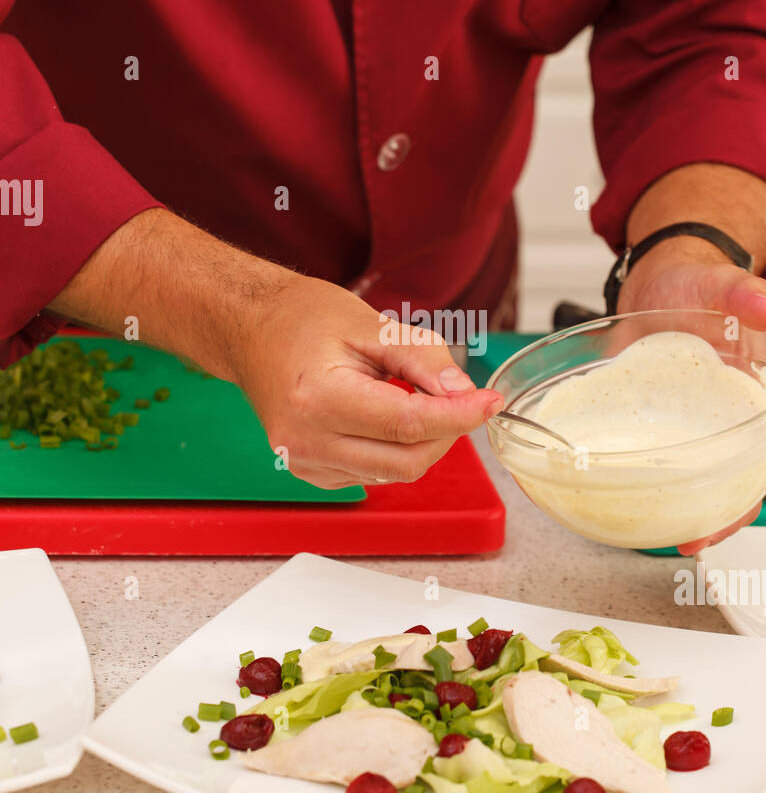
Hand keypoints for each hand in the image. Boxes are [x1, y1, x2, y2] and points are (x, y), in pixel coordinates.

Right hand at [48, 210, 501, 489]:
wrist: (249, 330)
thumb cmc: (302, 318)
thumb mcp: (370, 323)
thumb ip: (422, 359)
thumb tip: (464, 393)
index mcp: (318, 398)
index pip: (408, 423)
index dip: (459, 415)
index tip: (490, 400)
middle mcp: (306, 441)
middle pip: (407, 459)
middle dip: (447, 431)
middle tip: (459, 396)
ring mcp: (304, 462)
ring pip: (394, 472)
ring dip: (423, 442)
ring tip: (411, 395)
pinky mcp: (311, 472)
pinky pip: (373, 474)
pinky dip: (395, 450)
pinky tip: (384, 416)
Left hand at [617, 243, 765, 553]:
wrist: (652, 285)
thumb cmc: (692, 284)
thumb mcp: (717, 280)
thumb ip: (742, 289)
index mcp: (760, 384)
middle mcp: (733, 413)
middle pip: (751, 472)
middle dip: (740, 509)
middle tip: (714, 532)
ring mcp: (699, 425)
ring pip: (713, 480)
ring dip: (705, 514)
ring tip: (686, 539)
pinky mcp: (665, 429)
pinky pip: (673, 468)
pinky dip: (668, 494)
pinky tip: (653, 514)